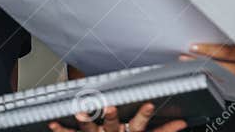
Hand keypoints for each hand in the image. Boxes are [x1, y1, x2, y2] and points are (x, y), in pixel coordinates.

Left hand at [48, 103, 185, 131]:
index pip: (139, 124)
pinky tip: (51, 123)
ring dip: (84, 121)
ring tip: (79, 112)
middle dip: (110, 116)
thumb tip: (183, 124)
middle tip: (109, 107)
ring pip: (90, 129)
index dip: (144, 114)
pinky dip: (60, 130)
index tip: (149, 104)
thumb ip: (164, 131)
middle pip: (112, 125)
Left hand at [185, 44, 234, 104]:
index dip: (210, 49)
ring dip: (206, 72)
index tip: (194, 46)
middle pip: (222, 65)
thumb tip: (218, 40)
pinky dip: (218, 84)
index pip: (227, 51)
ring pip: (223, 78)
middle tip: (184, 57)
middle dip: (202, 61)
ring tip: (191, 69)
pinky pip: (230, 88)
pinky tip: (207, 80)